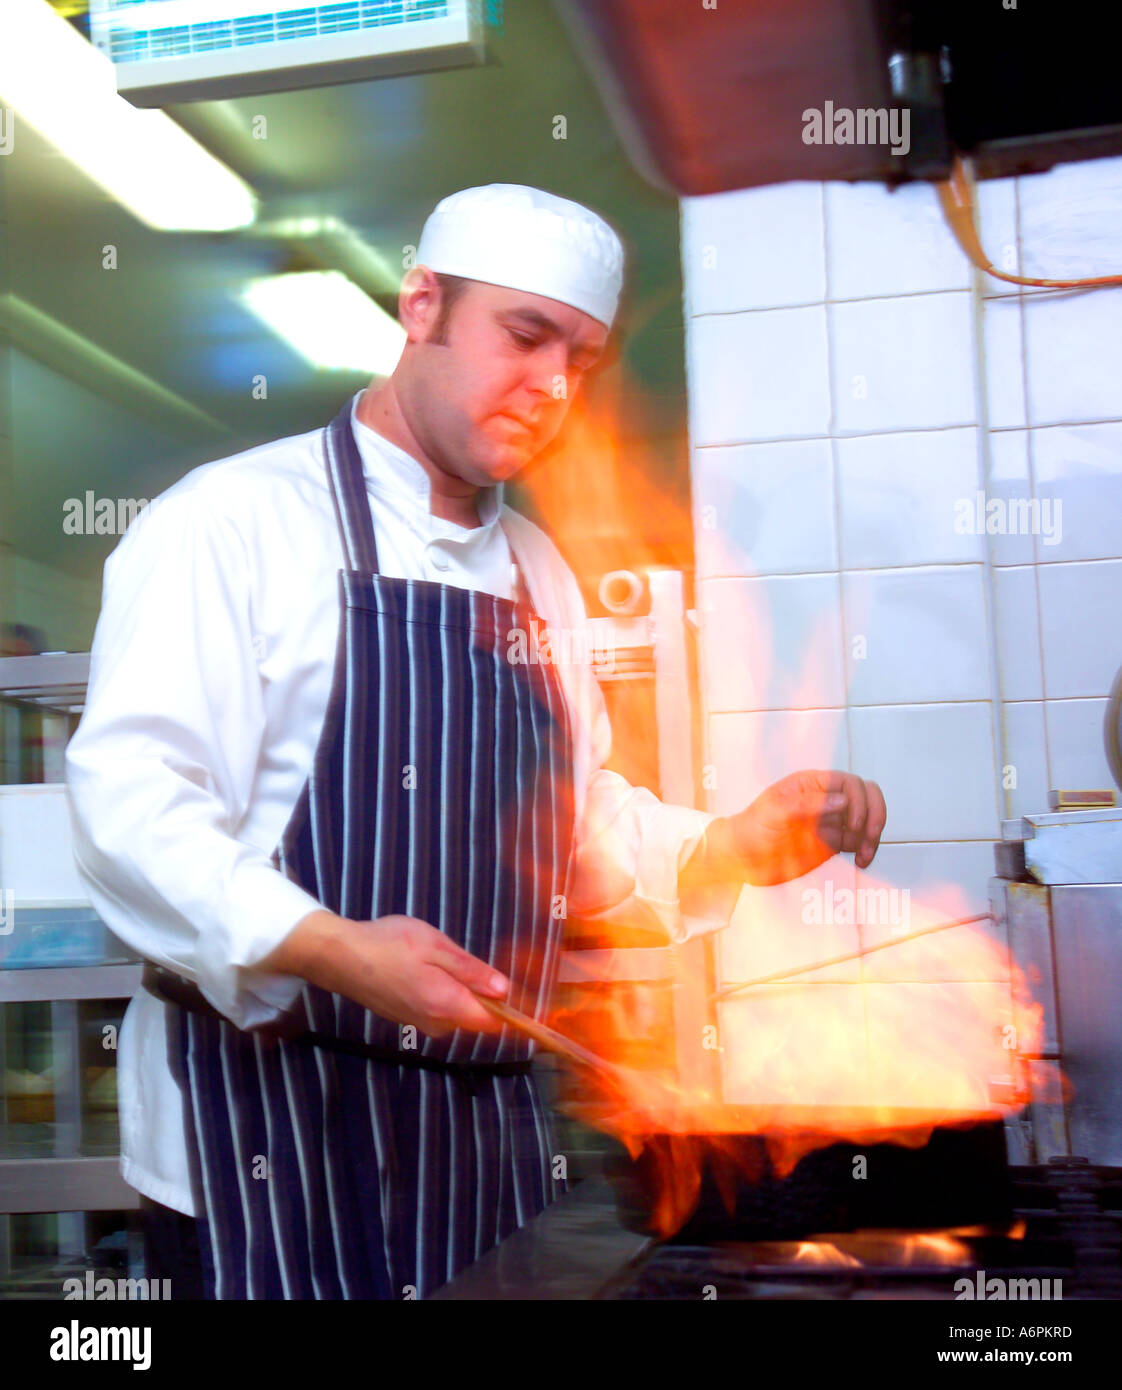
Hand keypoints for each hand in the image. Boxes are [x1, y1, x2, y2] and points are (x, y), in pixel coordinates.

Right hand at [260, 909, 509, 1037]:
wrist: (339, 957)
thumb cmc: (388, 944)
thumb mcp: (436, 947)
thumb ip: (472, 972)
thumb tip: (505, 992)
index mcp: (448, 1005)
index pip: (495, 1023)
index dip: (514, 1012)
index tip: (526, 996)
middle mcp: (436, 1023)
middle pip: (477, 1017)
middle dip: (483, 992)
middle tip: (464, 957)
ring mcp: (419, 1023)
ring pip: (457, 1012)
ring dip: (459, 989)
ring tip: (436, 957)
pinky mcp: (406, 1017)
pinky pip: (437, 1009)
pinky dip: (441, 991)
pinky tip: (423, 966)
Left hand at [724, 770, 886, 885]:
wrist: (742, 859)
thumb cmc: (751, 828)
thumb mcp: (774, 810)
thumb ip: (807, 803)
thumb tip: (842, 800)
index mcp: (812, 784)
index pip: (850, 783)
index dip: (858, 801)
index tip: (850, 823)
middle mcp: (826, 799)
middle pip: (867, 796)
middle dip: (873, 815)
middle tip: (865, 836)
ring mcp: (832, 820)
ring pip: (868, 817)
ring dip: (873, 834)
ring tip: (864, 853)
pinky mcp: (834, 842)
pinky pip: (861, 839)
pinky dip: (867, 848)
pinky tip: (861, 859)